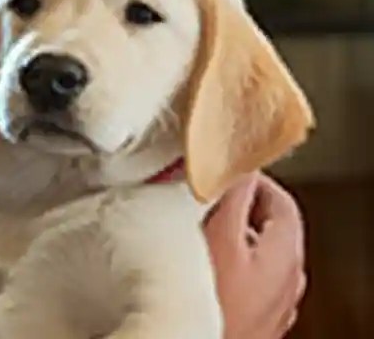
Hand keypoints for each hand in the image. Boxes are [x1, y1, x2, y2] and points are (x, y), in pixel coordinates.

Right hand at [203, 171, 306, 338]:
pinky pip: (244, 280)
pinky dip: (226, 265)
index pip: (281, 200)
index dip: (252, 180)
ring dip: (230, 239)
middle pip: (268, 227)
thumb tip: (237, 165)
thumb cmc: (214, 302)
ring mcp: (272, 303)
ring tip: (197, 232)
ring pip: (255, 256)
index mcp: (287, 254)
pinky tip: (199, 268)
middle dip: (237, 208)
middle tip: (205, 197)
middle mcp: (287, 280)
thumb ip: (232, 197)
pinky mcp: (254, 319)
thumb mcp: (220, 236)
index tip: (226, 171)